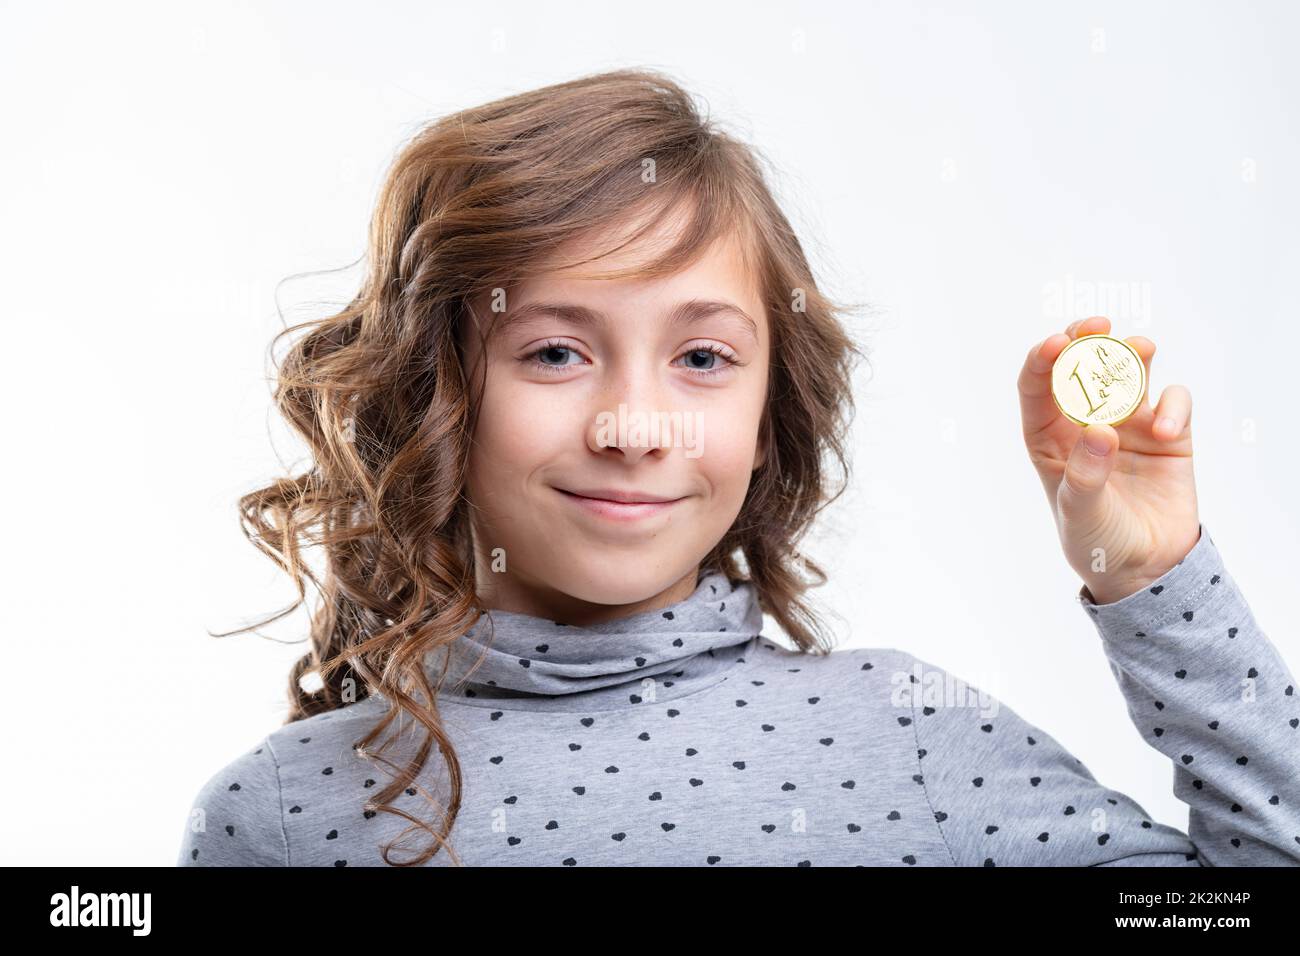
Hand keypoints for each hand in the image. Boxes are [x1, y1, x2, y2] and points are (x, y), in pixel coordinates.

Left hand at [1017, 315, 1200, 604]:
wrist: (1144, 567)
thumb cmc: (1095, 538)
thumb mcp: (1080, 511)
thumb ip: (1085, 473)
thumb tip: (1098, 430)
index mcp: (1048, 437)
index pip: (1037, 387)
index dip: (1042, 359)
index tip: (1055, 342)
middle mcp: (1085, 422)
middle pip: (1081, 367)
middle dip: (1086, 339)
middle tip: (1097, 325)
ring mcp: (1128, 423)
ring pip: (1128, 371)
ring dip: (1132, 354)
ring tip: (1140, 350)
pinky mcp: (1167, 433)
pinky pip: (1172, 401)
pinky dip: (1171, 405)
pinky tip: (1165, 432)